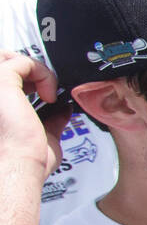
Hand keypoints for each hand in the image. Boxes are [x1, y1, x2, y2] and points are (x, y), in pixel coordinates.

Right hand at [0, 50, 66, 181]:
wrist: (19, 166)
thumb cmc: (24, 159)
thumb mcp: (44, 135)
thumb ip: (52, 119)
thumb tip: (63, 110)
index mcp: (0, 104)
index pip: (8, 78)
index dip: (29, 80)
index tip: (48, 94)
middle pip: (5, 62)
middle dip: (30, 70)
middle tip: (49, 90)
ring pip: (10, 58)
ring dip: (37, 70)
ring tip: (49, 94)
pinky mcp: (0, 82)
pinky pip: (23, 62)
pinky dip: (43, 73)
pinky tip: (50, 96)